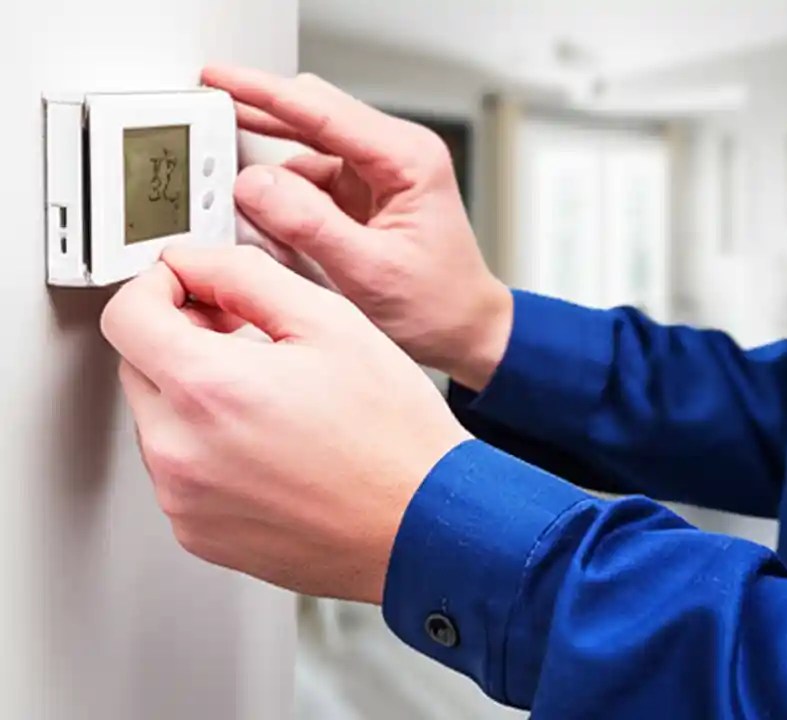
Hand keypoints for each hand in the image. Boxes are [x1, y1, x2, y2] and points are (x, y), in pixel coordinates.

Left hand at [100, 245, 470, 603]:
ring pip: (160, 421)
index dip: (160, 286)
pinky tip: (274, 448)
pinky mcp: (199, 533)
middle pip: (141, 366)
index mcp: (207, 388)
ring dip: (199, 399)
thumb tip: (195, 264)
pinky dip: (212, 452)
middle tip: (252, 344)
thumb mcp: (331, 322)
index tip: (190, 287)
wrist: (424, 525)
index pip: (126, 314)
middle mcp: (180, 450)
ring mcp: (184, 499)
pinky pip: (181, 472)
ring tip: (276, 403)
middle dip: (185, 342)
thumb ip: (244, 276)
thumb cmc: (394, 437)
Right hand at [202, 66, 511, 390]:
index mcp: (408, 160)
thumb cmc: (438, 304)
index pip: (324, 111)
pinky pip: (308, 180)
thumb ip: (309, 225)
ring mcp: (376, 175)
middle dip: (258, 115)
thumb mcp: (368, 271)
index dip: (264, 92)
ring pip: (305, 148)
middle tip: (207, 112)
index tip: (219, 77)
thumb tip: (254, 185)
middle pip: (311, 116)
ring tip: (227, 180)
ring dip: (267, 165)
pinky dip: (281, 195)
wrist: (465, 331)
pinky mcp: (361, 197)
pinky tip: (263, 217)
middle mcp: (394, 157)